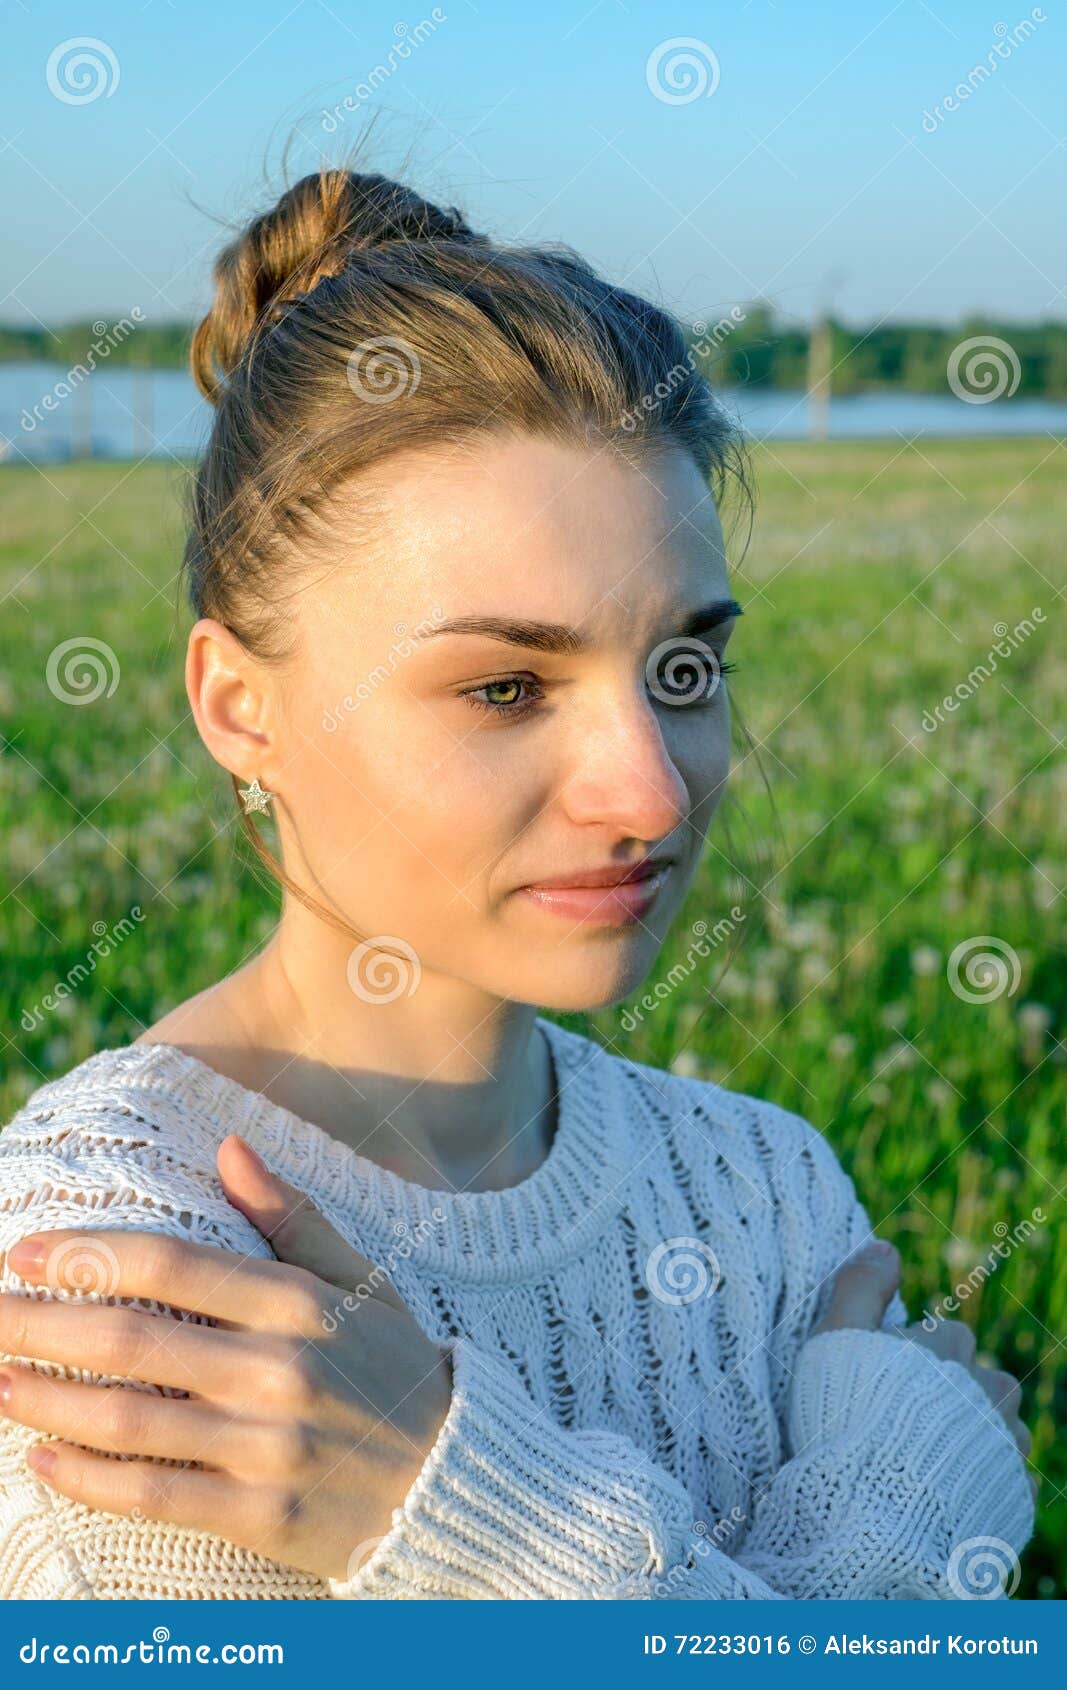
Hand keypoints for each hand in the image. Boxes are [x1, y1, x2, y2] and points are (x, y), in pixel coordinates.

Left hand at [0, 1134, 453, 1583]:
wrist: (458, 1483)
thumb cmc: (399, 1369)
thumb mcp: (361, 1282)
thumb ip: (291, 1217)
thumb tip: (228, 1146)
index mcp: (300, 1304)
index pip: (172, 1265)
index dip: (88, 1255)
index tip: (23, 1251)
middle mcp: (279, 1372)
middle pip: (130, 1340)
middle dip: (38, 1325)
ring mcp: (268, 1448)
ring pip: (128, 1420)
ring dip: (46, 1400)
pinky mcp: (262, 1517)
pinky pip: (155, 1496)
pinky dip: (89, 1479)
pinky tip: (43, 1459)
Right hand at [812, 1239, 1036, 1500]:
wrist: (872, 1521)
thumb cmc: (844, 1423)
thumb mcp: (833, 1339)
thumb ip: (859, 1286)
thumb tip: (885, 1248)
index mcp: (949, 1347)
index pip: (945, 1337)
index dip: (913, 1359)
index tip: (883, 1384)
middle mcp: (989, 1391)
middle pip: (982, 1381)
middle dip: (955, 1396)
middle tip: (906, 1425)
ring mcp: (1005, 1447)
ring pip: (1003, 1430)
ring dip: (978, 1438)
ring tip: (932, 1462)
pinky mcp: (1014, 1499)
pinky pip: (1009, 1483)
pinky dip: (986, 1486)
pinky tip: (949, 1498)